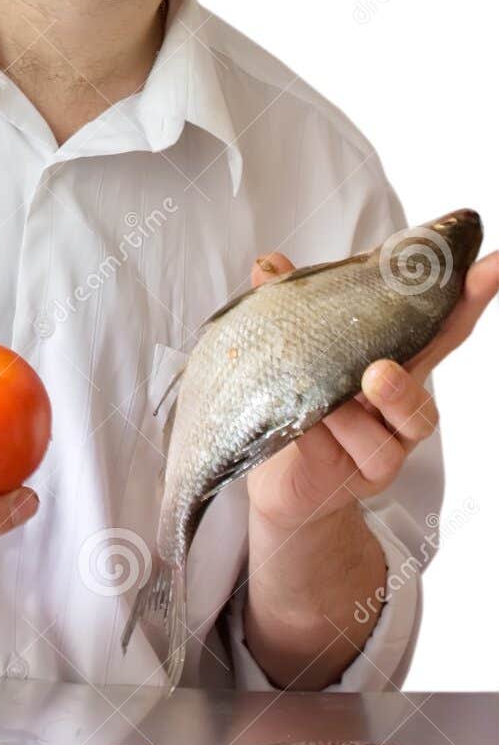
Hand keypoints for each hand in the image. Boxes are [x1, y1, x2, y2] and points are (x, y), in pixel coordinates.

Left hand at [245, 244, 498, 534]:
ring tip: (322, 408)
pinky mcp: (355, 477)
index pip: (439, 326)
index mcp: (397, 362)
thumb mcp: (298, 353)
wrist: (281, 481)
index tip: (492, 263)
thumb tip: (269, 264)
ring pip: (384, 433)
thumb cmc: (302, 406)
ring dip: (350, 415)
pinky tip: (299, 428)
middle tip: (379, 373)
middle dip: (404, 384)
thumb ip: (292, 308)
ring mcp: (384, 446)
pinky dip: (318, 436)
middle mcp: (399, 405)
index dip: (470, 297)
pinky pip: (340, 453)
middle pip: (424, 390)